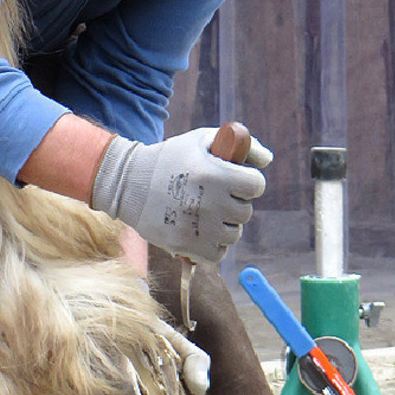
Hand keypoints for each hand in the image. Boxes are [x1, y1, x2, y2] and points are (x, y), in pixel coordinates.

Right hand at [91, 127, 268, 263]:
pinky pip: (217, 253)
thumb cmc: (168, 158)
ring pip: (232, 234)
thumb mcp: (200, 140)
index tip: (233, 180)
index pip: (256, 185)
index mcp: (214, 174)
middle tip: (212, 195)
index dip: (247, 182)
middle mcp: (209, 202)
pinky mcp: (186, 245)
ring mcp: (197, 227)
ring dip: (223, 225)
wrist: (128, 183)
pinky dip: (211, 245)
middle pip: (245, 212)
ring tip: (203, 212)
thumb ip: (238, 145)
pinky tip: (197, 229)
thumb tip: (267, 159)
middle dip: (233, 203)